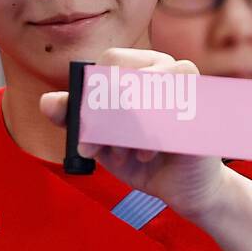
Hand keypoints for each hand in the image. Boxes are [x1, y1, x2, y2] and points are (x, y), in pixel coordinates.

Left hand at [40, 47, 230, 219]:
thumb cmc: (141, 156)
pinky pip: (168, 119)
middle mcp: (168, 68)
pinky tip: (148, 154)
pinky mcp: (205, 112)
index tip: (86, 132)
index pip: (109, 64)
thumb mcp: (100, 138)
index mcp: (142, 67)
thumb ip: (73, 118)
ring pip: (146, 97)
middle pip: (125, 79)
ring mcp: (191, 88)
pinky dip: (151, 140)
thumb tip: (47, 103)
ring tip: (127, 152)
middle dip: (107, 121)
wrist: (181, 187)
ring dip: (129, 131)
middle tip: (107, 147)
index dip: (92, 98)